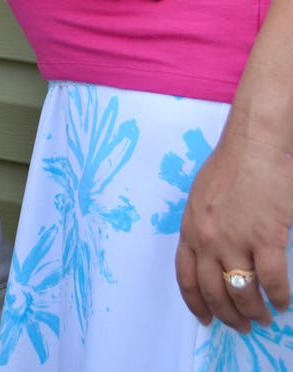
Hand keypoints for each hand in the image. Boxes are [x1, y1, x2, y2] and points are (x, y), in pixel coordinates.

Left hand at [176, 109, 292, 332]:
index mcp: (191, 227)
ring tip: (264, 317)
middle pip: (213, 292)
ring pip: (242, 293)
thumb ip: (202, 225)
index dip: (196, 303)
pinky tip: (283, 302)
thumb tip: (211, 252)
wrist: (255, 142)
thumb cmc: (232, 163)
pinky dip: (279, 298)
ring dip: (254, 312)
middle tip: (241, 327)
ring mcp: (235, 240)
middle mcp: (208, 238)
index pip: (186, 278)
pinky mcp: (265, 238)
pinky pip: (273, 282)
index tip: (205, 319)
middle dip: (228, 316)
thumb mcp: (202, 195)